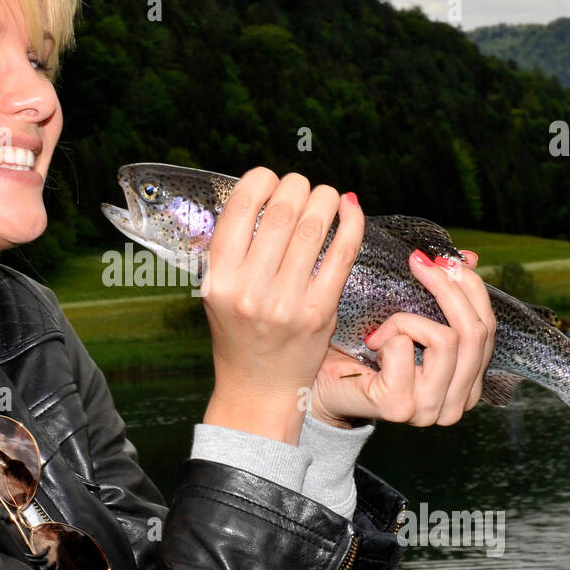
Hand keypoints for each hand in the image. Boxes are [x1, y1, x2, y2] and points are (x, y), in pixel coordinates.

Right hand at [200, 168, 363, 444]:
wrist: (258, 390)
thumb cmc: (239, 337)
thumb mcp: (218, 293)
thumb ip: (234, 251)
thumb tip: (263, 197)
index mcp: (219, 279)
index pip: (239, 208)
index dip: (260, 180)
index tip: (270, 179)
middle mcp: (249, 289)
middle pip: (281, 210)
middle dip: (297, 186)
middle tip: (303, 187)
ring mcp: (286, 302)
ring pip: (314, 225)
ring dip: (325, 199)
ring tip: (327, 197)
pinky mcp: (319, 312)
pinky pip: (341, 253)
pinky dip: (351, 223)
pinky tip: (349, 210)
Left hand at [308, 248, 496, 427]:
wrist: (319, 385)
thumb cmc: (364, 351)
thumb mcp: (412, 318)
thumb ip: (444, 296)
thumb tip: (469, 258)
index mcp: (468, 384)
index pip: (488, 328)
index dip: (471, 287)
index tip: (443, 259)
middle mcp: (457, 403)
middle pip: (474, 332)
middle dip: (446, 287)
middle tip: (417, 262)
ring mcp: (429, 409)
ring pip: (446, 339)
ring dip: (408, 318)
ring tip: (382, 326)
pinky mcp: (399, 405)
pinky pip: (405, 346)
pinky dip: (387, 333)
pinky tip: (371, 344)